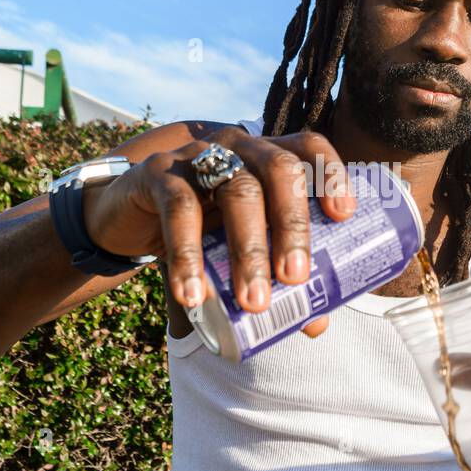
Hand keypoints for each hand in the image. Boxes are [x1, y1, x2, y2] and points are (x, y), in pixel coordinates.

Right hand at [84, 127, 355, 322]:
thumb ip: (271, 274)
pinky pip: (179, 208)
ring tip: (253, 300)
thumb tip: (315, 324)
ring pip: (235, 190)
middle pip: (278, 170)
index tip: (345, 215)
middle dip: (292, 226)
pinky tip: (194, 294)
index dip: (330, 173)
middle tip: (295, 279)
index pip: (307, 148)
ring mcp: (198, 154)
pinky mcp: (158, 173)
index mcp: (267, 156)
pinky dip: (188, 255)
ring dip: (248, 248)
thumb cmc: (200, 226)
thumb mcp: (236, 245)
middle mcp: (238, 146)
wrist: (126, 213)